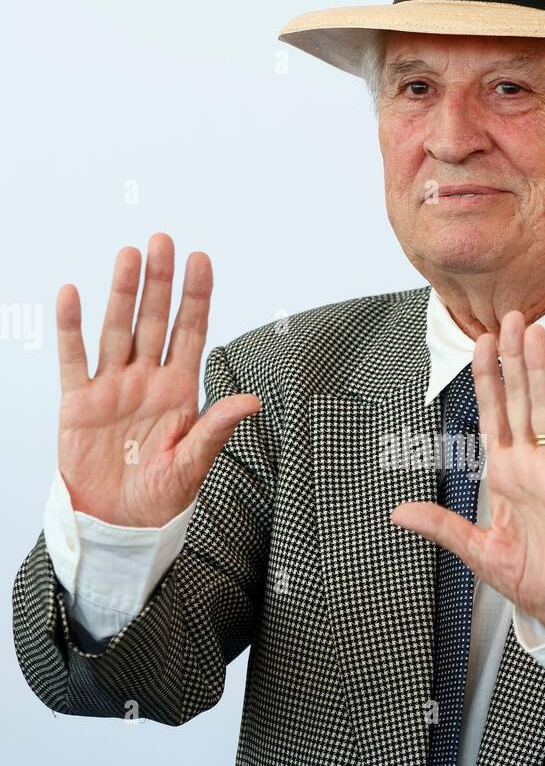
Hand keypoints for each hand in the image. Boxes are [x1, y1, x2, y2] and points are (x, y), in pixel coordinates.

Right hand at [56, 232, 260, 527]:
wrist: (118, 525)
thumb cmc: (161, 499)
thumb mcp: (194, 465)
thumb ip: (216, 429)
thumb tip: (252, 400)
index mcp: (180, 392)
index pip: (191, 333)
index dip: (196, 297)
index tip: (202, 260)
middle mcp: (147, 381)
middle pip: (154, 321)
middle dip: (160, 282)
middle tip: (163, 240)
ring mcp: (113, 388)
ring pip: (118, 330)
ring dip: (123, 293)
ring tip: (129, 254)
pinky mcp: (80, 403)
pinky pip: (74, 358)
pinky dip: (72, 327)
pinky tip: (73, 294)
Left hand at [391, 310, 544, 632]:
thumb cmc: (531, 578)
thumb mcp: (474, 549)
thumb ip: (440, 525)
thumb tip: (399, 511)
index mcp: (506, 474)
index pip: (494, 414)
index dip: (487, 377)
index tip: (482, 341)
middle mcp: (530, 466)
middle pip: (520, 400)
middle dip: (513, 360)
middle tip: (511, 318)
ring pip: (544, 411)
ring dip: (540, 372)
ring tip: (536, 333)